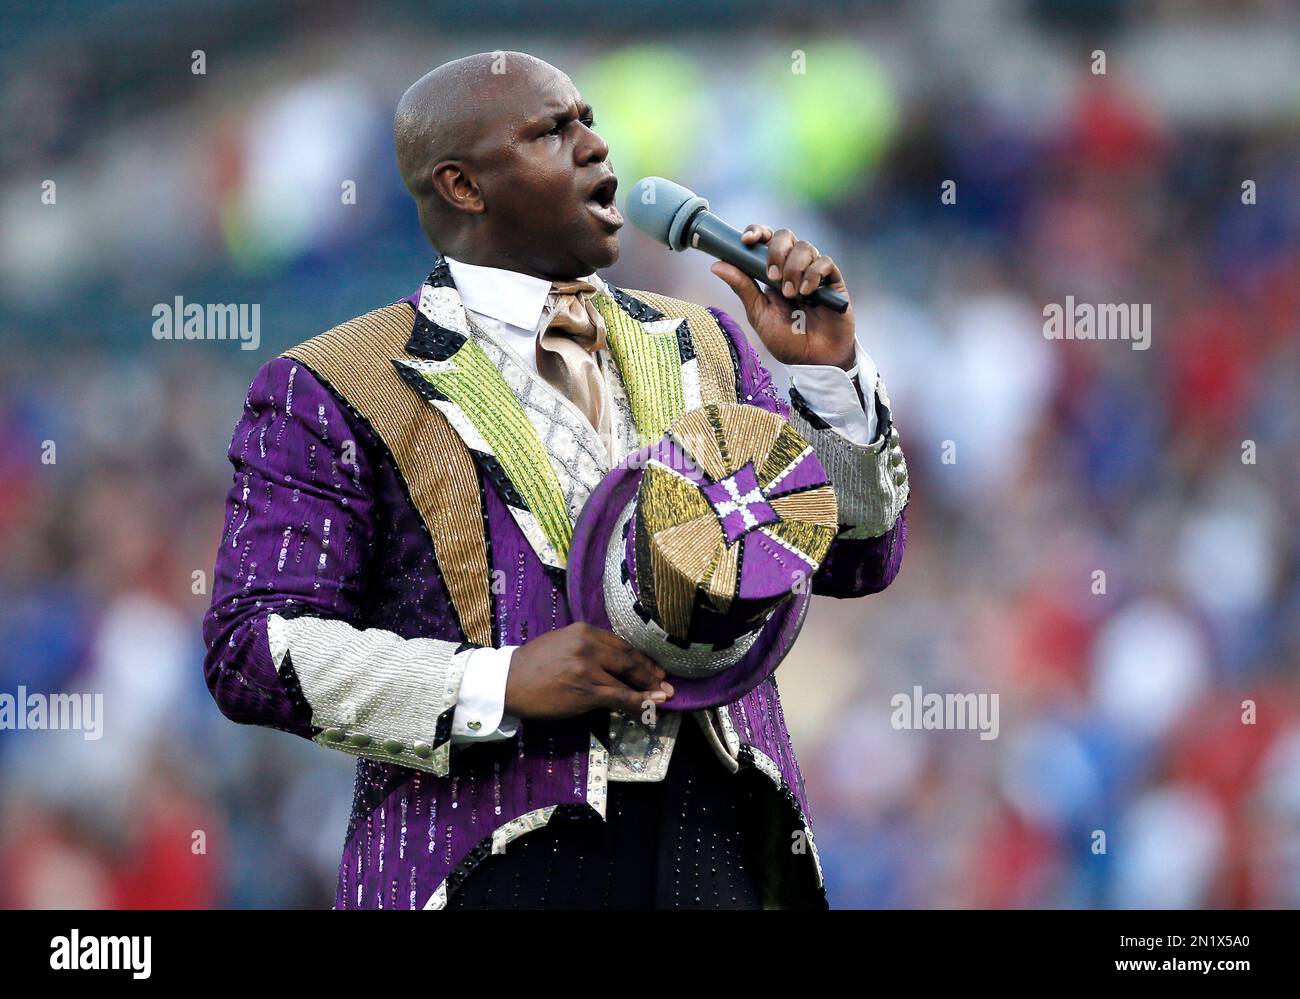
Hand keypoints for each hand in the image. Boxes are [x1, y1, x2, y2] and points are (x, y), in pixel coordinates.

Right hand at [503, 623, 673, 720]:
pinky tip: (651, 705)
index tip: (653, 667)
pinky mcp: (585, 691)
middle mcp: (588, 646)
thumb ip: (588, 649)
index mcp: (584, 631)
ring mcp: (588, 669)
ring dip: (649, 689)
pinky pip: (619, 697)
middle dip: (650, 673)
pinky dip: (639, 702)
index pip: (621, 644)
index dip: (641, 658)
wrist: (507, 682)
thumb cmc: (532, 665)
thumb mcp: (562, 644)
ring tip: (664, 696)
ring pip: (627, 679)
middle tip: (665, 683)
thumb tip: (615, 662)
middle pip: (629, 659)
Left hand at [710, 224, 855, 369]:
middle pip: (785, 236)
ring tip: (791, 294)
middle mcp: (793, 267)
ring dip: (793, 268)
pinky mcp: (834, 282)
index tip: (746, 240)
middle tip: (771, 276)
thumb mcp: (759, 314)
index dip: (757, 232)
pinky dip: (813, 274)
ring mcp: (814, 273)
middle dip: (775, 251)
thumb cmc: (786, 340)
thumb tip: (716, 265)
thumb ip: (742, 288)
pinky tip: (807, 293)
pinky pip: (825, 262)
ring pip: (805, 247)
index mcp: (772, 271)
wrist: (813, 361)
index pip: (765, 240)